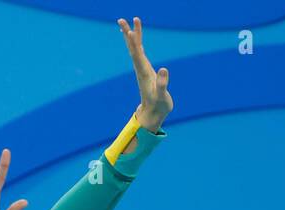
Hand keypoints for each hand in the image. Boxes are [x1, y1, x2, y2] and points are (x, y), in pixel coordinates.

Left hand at [118, 17, 171, 131]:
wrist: (153, 115)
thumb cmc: (158, 106)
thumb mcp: (161, 96)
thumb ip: (162, 84)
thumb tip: (164, 69)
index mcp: (144, 72)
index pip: (137, 54)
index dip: (134, 42)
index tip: (129, 30)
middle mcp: (141, 69)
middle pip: (133, 48)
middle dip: (128, 33)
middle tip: (121, 19)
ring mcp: (143, 69)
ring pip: (136, 49)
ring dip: (132, 35)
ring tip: (129, 22)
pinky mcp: (146, 70)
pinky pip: (140, 53)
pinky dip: (138, 43)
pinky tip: (136, 38)